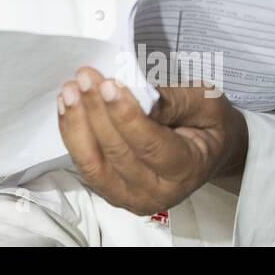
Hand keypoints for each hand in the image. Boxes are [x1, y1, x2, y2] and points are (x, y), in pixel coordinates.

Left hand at [56, 66, 247, 215]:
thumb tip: (134, 94)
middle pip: (118, 154)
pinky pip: (84, 163)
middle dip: (96, 112)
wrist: (206, 150)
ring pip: (94, 163)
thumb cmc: (206, 123)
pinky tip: (67, 105)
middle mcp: (158, 193)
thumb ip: (172, 100)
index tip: (107, 85)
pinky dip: (72, 133)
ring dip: (77, 124)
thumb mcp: (203, 103)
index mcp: (187, 171)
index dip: (126, 117)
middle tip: (84, 77)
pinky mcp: (109, 190)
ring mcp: (130, 196)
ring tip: (70, 90)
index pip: (151, 147)